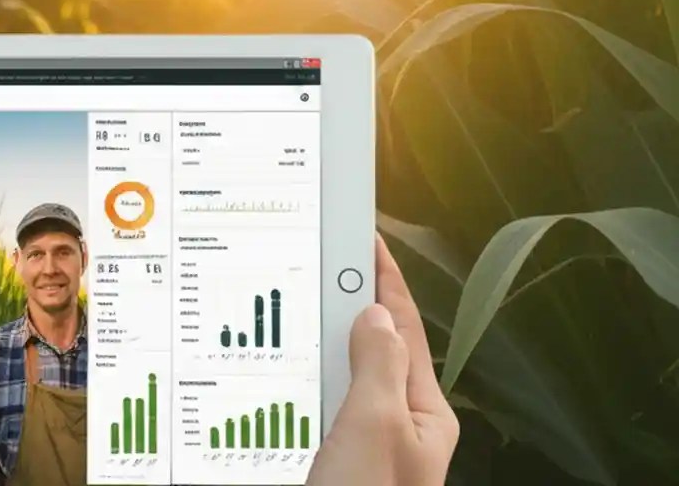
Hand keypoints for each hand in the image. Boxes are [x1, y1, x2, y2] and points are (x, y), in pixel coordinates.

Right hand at [307, 235, 459, 485]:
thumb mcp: (375, 426)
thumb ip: (377, 365)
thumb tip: (375, 314)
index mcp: (421, 413)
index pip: (403, 328)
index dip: (385, 279)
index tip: (367, 237)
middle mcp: (394, 425)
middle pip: (370, 347)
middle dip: (347, 302)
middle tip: (320, 259)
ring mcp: (360, 443)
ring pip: (337, 375)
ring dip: (315, 340)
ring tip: (291, 301)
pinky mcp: (328, 457)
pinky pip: (313, 403)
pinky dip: (295, 376)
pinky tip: (272, 367)